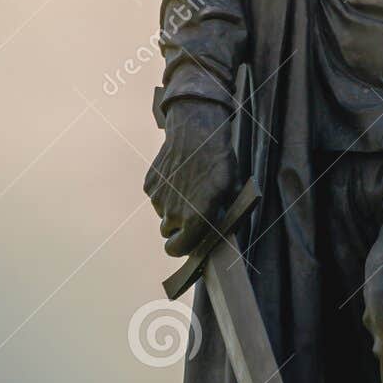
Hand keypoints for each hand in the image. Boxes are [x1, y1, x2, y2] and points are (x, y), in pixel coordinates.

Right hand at [143, 98, 240, 257]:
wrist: (196, 132)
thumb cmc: (218, 162)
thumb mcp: (232, 190)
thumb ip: (225, 215)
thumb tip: (223, 230)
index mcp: (195, 219)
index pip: (178, 250)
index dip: (182, 248)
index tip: (187, 242)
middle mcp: (173, 213)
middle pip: (168, 233)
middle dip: (177, 228)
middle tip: (190, 212)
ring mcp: (158, 199)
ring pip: (162, 214)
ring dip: (172, 208)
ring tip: (187, 187)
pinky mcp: (149, 185)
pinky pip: (156, 197)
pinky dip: (165, 192)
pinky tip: (178, 176)